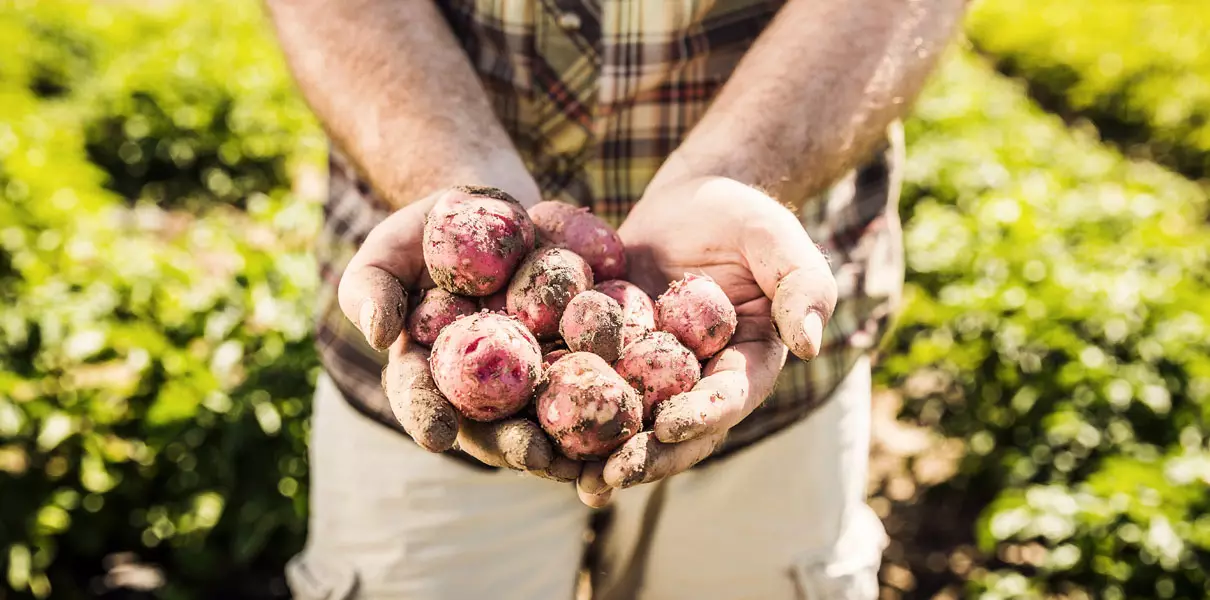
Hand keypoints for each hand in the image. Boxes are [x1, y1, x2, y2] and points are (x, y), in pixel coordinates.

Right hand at [338, 187, 580, 481]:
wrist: (500, 211)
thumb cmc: (431, 231)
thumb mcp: (391, 248)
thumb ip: (371, 287)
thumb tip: (375, 332)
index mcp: (427, 369)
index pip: (421, 397)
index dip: (427, 416)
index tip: (437, 436)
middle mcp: (478, 388)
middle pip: (490, 425)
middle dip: (511, 444)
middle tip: (528, 454)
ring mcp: (528, 379)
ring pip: (545, 419)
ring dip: (566, 442)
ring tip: (583, 456)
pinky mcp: (574, 360)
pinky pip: (594, 386)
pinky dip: (609, 403)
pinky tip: (630, 418)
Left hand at [577, 176, 837, 502]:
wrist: (691, 204)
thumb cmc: (744, 219)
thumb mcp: (777, 240)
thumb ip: (802, 286)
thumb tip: (810, 343)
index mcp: (747, 364)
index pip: (728, 399)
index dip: (703, 417)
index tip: (672, 428)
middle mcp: (700, 384)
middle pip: (675, 432)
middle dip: (645, 457)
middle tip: (610, 476)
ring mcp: (653, 378)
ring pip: (629, 425)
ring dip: (599, 454)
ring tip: (567, 476)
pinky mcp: (612, 360)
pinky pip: (589, 389)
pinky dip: (564, 412)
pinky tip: (532, 429)